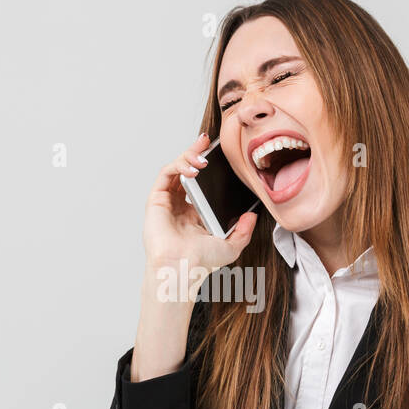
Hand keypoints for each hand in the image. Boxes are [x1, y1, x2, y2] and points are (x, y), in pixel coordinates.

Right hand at [143, 133, 257, 280]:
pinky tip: (192, 166)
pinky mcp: (156, 199)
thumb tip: (252, 216)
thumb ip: (243, 231)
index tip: (219, 155)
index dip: (207, 166)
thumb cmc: (201, 262)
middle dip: (196, 152)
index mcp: (194, 214)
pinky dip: (179, 164)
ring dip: (188, 157)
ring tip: (202, 157)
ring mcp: (167, 202)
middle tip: (206, 141)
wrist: (183, 267)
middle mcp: (179, 206)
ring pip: (176, 169)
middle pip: (187, 170)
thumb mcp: (232, 246)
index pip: (201, 183)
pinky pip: (166, 174)